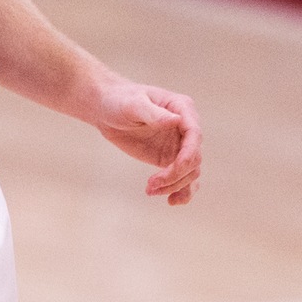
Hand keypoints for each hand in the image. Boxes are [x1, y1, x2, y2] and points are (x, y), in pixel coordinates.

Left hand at [92, 82, 201, 204]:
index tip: (173, 169)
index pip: (194, 134)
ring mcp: (179, 144)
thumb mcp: (133, 104)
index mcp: (182, 109)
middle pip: (194, 158)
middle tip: (152, 184)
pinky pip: (184, 178)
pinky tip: (171, 201)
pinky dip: (181, 191)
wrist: (107, 109)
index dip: (188, 154)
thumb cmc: (119, 100)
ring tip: (150, 190)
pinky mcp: (170, 158)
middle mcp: (185, 127)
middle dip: (176, 175)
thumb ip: (153, 113)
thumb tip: (176, 120)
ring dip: (174, 185)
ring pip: (191, 172)